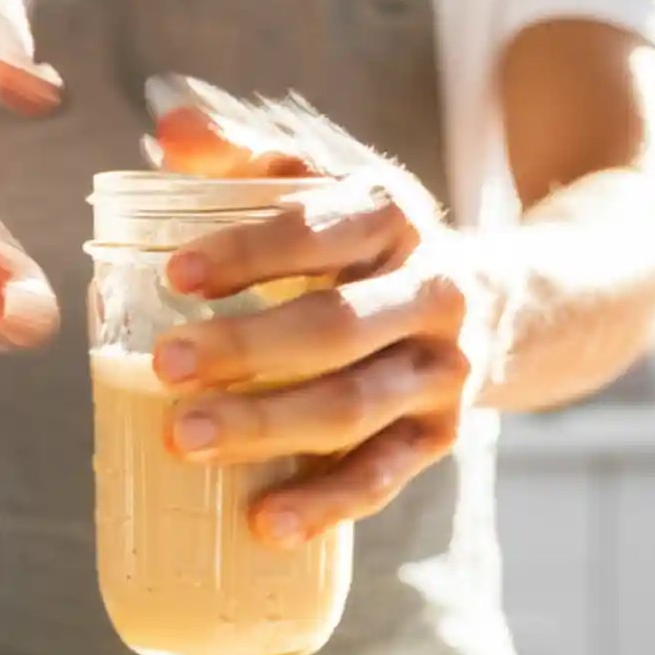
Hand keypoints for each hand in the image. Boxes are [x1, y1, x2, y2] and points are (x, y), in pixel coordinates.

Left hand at [147, 77, 502, 547]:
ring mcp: (443, 368)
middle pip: (334, 326)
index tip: (175, 276)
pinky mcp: (444, 433)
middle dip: (246, 349)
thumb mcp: (324, 185)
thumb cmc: (367, 244)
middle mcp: (430, 288)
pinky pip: (385, 474)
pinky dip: (326, 501)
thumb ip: (247, 157)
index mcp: (391, 215)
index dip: (248, 251)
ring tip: (184, 440)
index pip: (318, 228)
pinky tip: (263, 522)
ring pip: (355, 406)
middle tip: (164, 366)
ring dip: (269, 426)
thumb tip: (170, 131)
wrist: (490, 301)